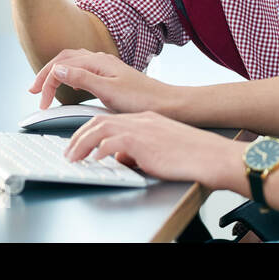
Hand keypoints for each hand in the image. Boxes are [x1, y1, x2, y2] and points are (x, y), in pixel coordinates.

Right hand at [28, 48, 171, 111]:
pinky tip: (69, 87)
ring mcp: (105, 67)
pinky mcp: (110, 75)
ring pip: (73, 62)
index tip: (40, 102)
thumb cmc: (141, 99)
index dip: (47, 82)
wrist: (166, 104)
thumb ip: (82, 79)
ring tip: (45, 87)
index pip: (62, 65)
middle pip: (64, 59)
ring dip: (57, 73)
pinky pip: (82, 69)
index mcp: (98, 61)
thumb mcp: (108, 91)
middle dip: (46, 73)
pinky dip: (69, 75)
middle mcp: (100, 60)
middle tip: (33, 91)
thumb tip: (58, 69)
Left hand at [63, 111, 240, 187]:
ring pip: (99, 129)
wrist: (210, 155)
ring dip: (81, 143)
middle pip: (98, 120)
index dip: (89, 129)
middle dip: (79, 136)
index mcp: (144, 119)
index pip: (108, 118)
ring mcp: (140, 128)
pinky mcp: (141, 140)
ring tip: (73, 157)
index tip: (79, 141)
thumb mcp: (159, 148)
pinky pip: (111, 143)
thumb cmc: (190, 154)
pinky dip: (98, 151)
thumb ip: (138, 149)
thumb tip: (121, 158)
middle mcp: (139, 120)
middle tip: (69, 151)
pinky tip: (93, 161)